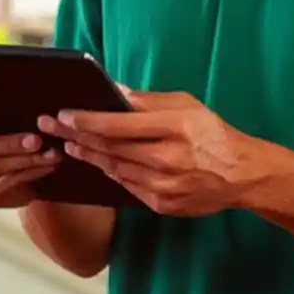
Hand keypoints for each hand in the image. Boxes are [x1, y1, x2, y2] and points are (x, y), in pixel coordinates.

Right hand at [0, 115, 62, 208]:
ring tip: (48, 153)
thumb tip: (18, 98)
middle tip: (35, 140)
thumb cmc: (6, 128)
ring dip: (24, 160)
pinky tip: (45, 166)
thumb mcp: (0, 116)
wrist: (18, 164)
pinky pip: (5, 184)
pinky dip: (29, 173)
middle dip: (8, 144)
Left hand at [39, 88, 264, 216]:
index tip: (63, 114)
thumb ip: (147, 100)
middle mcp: (168, 159)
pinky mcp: (163, 204)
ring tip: (68, 143)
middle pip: (110, 148)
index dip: (86, 120)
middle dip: (75, 135)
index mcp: (174, 129)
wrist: (243, 175)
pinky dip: (110, 172)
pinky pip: (127, 186)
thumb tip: (112, 89)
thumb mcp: (186, 105)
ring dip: (87, 155)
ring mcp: (165, 186)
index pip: (119, 125)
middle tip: (50, 126)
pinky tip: (96, 161)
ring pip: (113, 169)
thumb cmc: (212, 133)